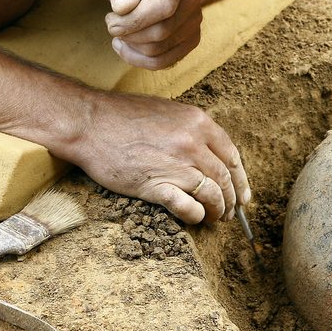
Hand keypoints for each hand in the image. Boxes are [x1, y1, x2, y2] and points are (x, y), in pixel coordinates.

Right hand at [77, 90, 250, 224]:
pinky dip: (196, 216)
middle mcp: (192, 143)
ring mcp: (175, 165)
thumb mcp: (168, 112)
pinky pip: (187, 207)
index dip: (240, 178)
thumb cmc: (123, 116)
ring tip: (214, 218)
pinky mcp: (155, 186)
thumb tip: (211, 154)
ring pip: (212, 195)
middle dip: (231, 199)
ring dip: (217, 211)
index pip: (231, 155)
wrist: (89, 123)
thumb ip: (192, 130)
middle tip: (229, 212)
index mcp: (197, 122)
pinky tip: (195, 218)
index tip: (242, 193)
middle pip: (224, 178)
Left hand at [100, 0, 203, 69]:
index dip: (134, 20)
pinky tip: (126, 46)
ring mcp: (195, 20)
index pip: (163, 7)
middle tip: (111, 23)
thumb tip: (123, 7)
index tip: (110, 21)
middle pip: (161, 32)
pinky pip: (164, 62)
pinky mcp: (191, 39)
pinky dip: (139, 59)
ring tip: (119, 32)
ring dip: (131, 47)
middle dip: (128, 34)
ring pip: (160, 50)